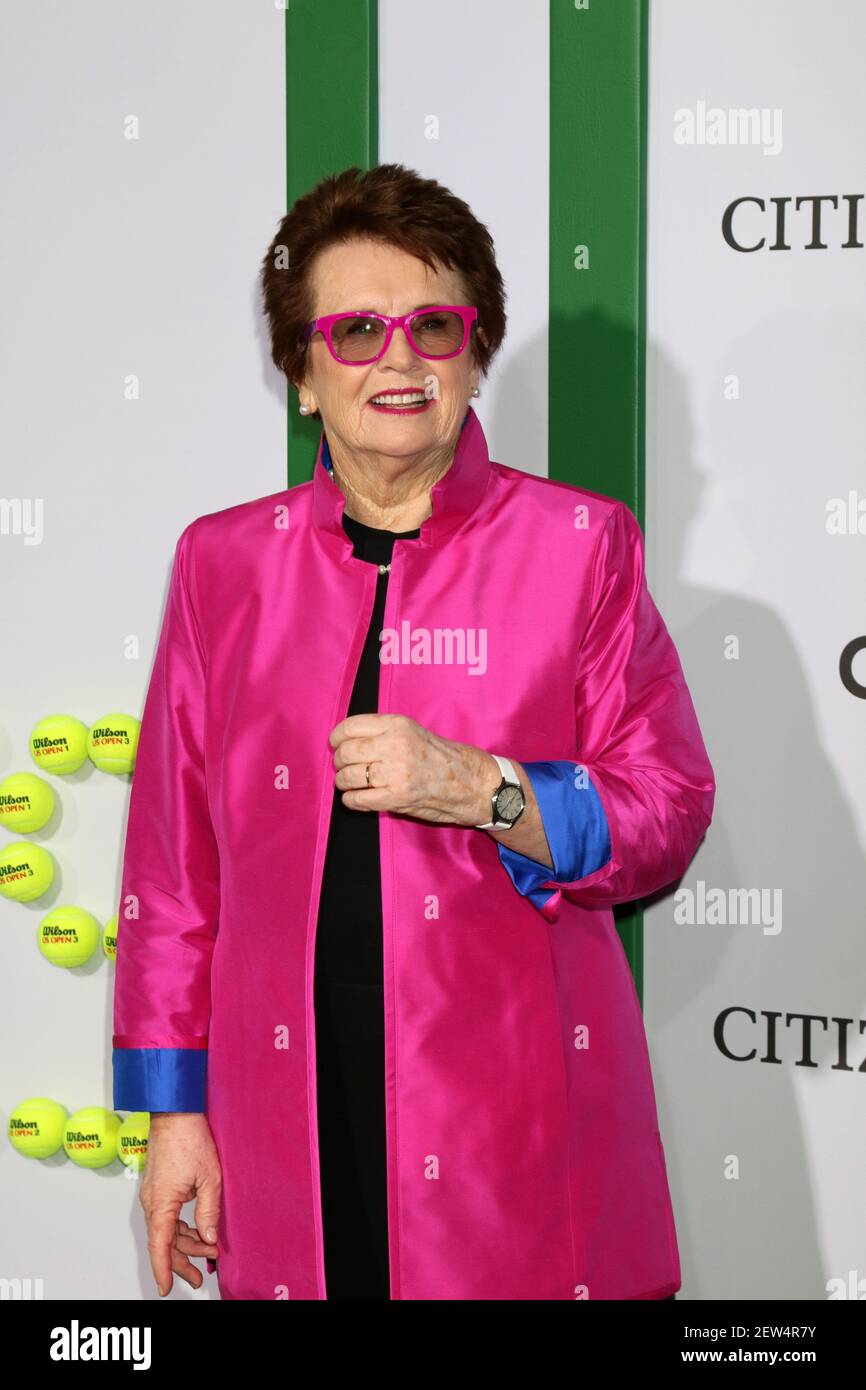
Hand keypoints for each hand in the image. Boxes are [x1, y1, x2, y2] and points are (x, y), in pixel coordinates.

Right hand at [139, 1113, 221, 1296]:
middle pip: (163, 1242)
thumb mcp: (209, 1178)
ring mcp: (153, 1194)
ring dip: (184, 1243)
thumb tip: (207, 1238)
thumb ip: (208, 1211)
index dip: (163, 1269)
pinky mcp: (158, 1186)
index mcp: (161, 1202)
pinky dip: (180, 1227)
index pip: (160, 1245)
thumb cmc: (190, 1139)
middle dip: (180, 1262)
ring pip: (166, 1229)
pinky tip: (196, 1231)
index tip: (166, 1288)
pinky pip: (166, 1216)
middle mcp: (152, 1201)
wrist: (175, 1112)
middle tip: (197, 1277)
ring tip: (206, 1254)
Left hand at [329, 713, 496, 825]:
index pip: (350, 727)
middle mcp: (395, 746)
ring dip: (344, 782)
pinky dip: (352, 800)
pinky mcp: (397, 798)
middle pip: (345, 753)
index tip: (337, 745)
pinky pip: (358, 799)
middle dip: (340, 762)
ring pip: (348, 776)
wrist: (471, 782)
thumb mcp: (413, 731)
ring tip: (351, 783)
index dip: (337, 738)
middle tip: (346, 767)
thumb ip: (382, 732)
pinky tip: (358, 798)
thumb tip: (346, 740)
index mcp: (398, 725)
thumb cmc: (440, 757)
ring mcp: (396, 773)